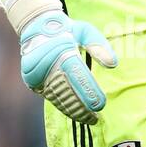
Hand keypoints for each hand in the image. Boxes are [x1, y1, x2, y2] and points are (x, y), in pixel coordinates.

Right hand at [19, 8, 116, 124]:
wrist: (35, 27)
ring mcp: (36, 73)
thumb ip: (99, 46)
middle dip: (81, 107)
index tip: (100, 105)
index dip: (88, 91)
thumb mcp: (85, 30)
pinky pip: (50, 96)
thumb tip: (113, 64)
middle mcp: (46, 63)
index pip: (77, 75)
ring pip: (57, 97)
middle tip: (95, 118)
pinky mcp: (32, 81)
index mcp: (61, 49)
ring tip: (88, 119)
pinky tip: (74, 113)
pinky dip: (62, 106)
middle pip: (66, 91)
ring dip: (72, 110)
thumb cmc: (66, 29)